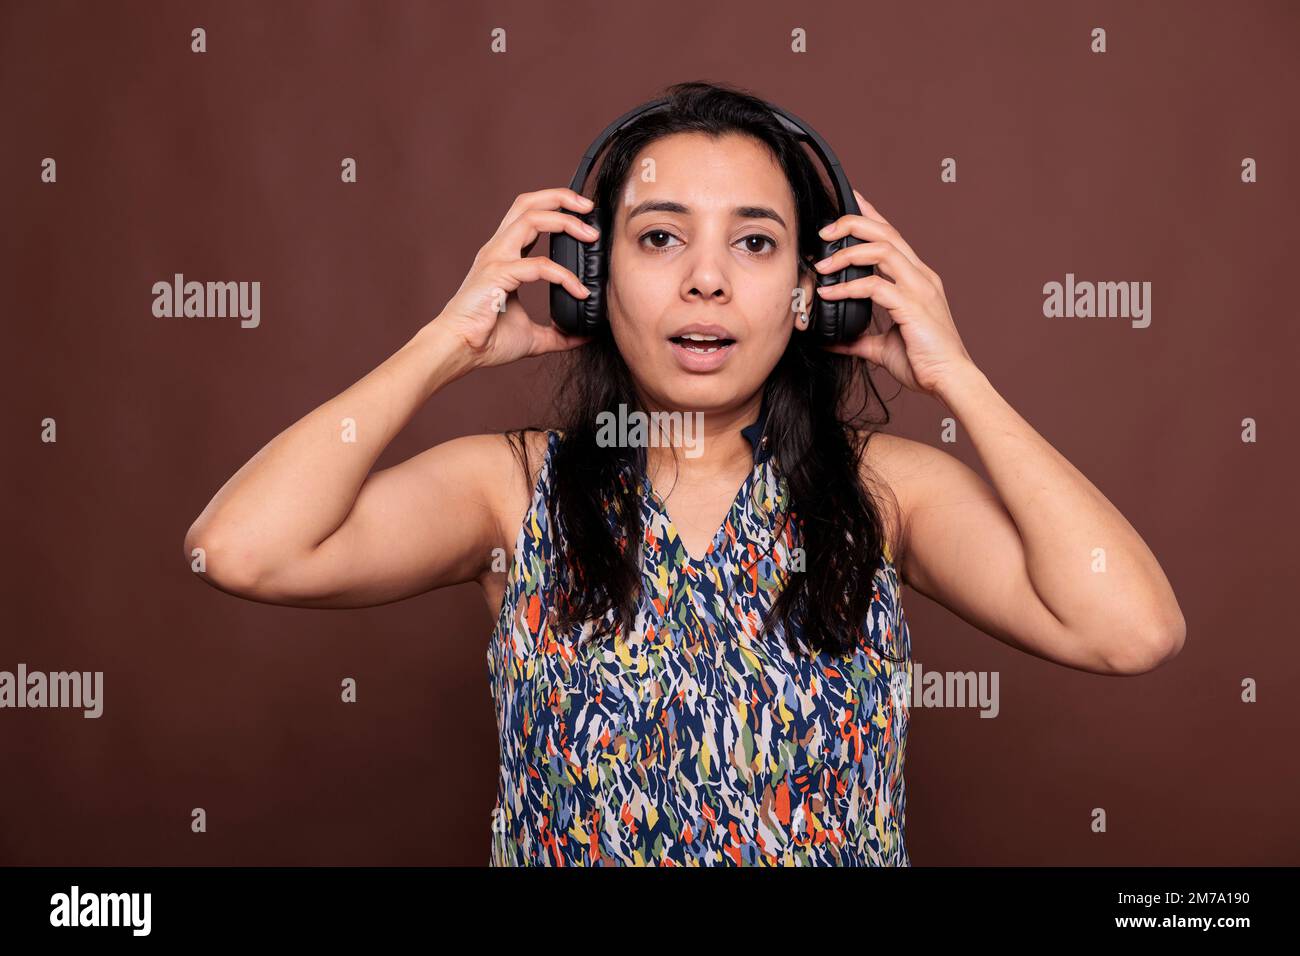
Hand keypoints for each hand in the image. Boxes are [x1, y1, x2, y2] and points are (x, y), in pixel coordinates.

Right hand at [431, 187, 597, 369]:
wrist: (459, 350)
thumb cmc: (486, 340)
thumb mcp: (532, 336)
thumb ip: (558, 333)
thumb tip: (583, 336)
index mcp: (505, 255)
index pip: (530, 215)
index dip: (557, 208)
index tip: (584, 216)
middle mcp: (499, 249)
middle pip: (528, 203)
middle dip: (561, 197)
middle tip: (589, 208)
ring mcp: (496, 258)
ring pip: (531, 218)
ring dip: (565, 221)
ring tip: (590, 236)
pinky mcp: (497, 274)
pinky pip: (538, 265)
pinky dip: (564, 275)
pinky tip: (579, 291)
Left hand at [812, 189, 975, 395]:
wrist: (949, 381)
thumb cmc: (923, 363)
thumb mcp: (882, 348)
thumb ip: (858, 338)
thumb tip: (831, 340)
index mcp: (917, 279)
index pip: (892, 235)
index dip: (871, 213)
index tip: (850, 199)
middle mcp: (920, 276)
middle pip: (885, 231)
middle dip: (852, 223)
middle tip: (824, 231)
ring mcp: (919, 288)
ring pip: (881, 249)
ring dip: (847, 253)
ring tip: (822, 264)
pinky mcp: (912, 305)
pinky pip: (875, 285)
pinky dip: (848, 287)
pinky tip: (830, 294)